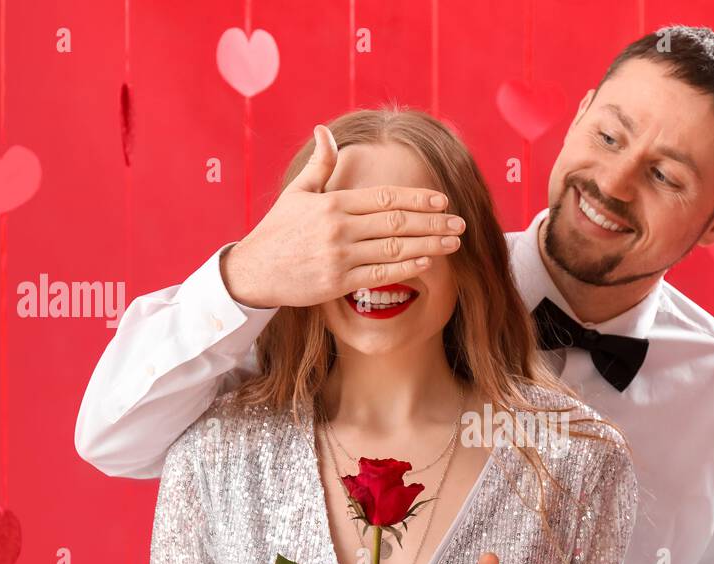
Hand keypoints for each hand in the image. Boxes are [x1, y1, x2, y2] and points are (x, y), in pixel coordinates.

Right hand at [220, 123, 466, 308]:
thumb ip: (320, 164)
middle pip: (397, 222)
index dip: (417, 198)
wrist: (253, 271)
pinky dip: (406, 268)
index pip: (385, 197)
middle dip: (433, 222)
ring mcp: (339, 256)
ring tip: (453, 243)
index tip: (442, 200)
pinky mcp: (337, 282)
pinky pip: (380, 275)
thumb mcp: (296, 193)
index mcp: (333, 203)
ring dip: (429, 245)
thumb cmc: (277, 231)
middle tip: (460, 223)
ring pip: (394, 248)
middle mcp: (339, 228)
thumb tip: (324, 130)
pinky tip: (428, 263)